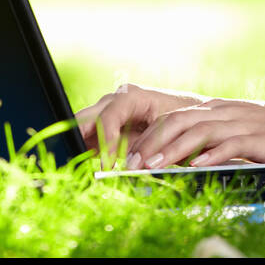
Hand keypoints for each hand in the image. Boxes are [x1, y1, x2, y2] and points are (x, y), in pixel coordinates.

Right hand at [73, 83, 208, 166]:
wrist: (187, 113)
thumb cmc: (180, 120)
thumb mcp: (168, 133)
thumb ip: (148, 146)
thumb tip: (133, 166)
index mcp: (132, 97)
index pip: (110, 116)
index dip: (106, 140)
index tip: (108, 165)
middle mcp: (115, 100)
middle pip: (87, 117)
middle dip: (79, 138)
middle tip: (76, 162)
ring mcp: (108, 111)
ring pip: (83, 126)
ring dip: (80, 146)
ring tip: (77, 168)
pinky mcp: (105, 126)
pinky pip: (89, 136)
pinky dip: (86, 150)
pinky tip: (83, 166)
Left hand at [122, 99, 264, 168]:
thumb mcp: (245, 133)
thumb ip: (219, 140)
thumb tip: (191, 160)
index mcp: (220, 110)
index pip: (176, 118)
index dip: (151, 136)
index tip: (133, 156)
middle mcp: (227, 112)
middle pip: (179, 121)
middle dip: (153, 143)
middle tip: (135, 164)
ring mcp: (243, 123)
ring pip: (199, 131)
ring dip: (174, 150)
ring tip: (156, 166)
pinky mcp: (260, 138)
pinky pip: (230, 145)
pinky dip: (211, 156)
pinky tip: (196, 168)